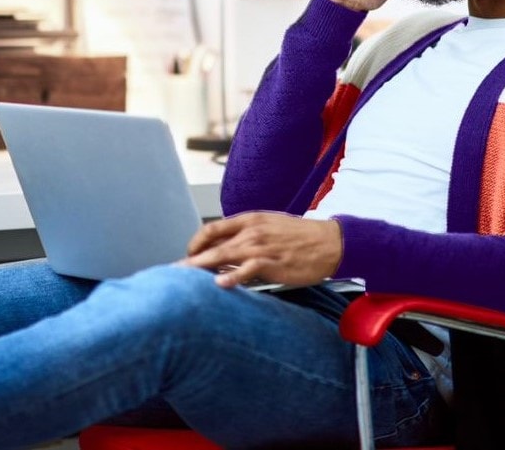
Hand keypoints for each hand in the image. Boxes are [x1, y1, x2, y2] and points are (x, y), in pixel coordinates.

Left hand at [181, 212, 342, 288]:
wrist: (331, 242)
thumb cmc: (301, 237)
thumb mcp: (270, 227)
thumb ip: (247, 236)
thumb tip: (225, 251)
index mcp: (250, 219)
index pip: (212, 228)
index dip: (195, 242)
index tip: (188, 255)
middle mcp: (252, 231)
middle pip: (213, 244)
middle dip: (191, 259)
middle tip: (174, 272)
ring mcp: (262, 246)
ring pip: (224, 255)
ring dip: (202, 267)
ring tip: (184, 278)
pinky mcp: (273, 263)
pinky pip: (248, 269)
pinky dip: (233, 276)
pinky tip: (220, 284)